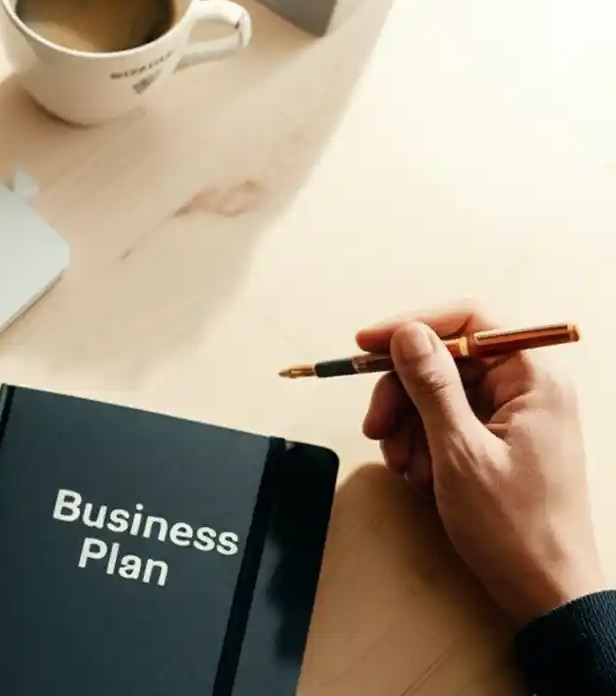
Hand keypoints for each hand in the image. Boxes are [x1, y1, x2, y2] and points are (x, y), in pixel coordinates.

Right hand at [358, 306, 605, 625]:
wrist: (544, 591)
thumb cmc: (515, 528)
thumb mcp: (460, 452)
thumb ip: (432, 386)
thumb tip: (407, 334)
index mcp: (534, 379)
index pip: (470, 321)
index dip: (414, 326)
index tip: (366, 345)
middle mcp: (527, 389)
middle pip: (446, 360)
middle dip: (403, 393)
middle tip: (377, 428)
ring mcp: (513, 416)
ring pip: (439, 394)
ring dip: (409, 426)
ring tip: (405, 467)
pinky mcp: (499, 441)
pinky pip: (447, 423)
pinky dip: (423, 445)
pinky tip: (420, 476)